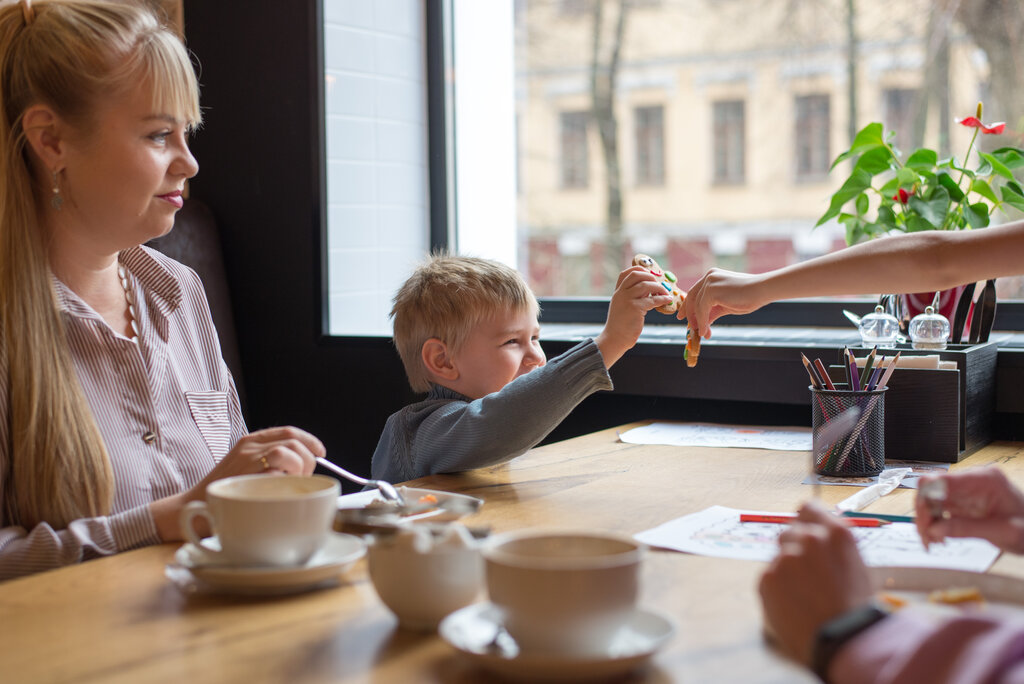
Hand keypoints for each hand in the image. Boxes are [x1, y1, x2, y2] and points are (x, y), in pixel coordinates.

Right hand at [151, 426, 324, 540]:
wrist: (190, 507)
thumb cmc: (223, 492)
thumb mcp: (247, 468)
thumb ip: (270, 462)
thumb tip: (305, 464)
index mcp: (250, 442)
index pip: (288, 431)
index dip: (309, 441)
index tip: (320, 452)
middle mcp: (248, 449)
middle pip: (293, 443)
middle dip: (307, 461)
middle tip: (301, 478)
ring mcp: (245, 464)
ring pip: (286, 455)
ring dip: (296, 471)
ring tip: (288, 485)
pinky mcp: (243, 480)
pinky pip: (275, 477)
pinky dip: (282, 486)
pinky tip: (275, 495)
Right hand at [594, 266, 673, 367]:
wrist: (615, 338)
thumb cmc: (621, 324)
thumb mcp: (622, 306)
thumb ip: (632, 296)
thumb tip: (648, 288)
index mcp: (617, 292)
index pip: (626, 273)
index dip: (639, 270)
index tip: (649, 274)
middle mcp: (621, 293)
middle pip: (636, 274)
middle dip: (650, 276)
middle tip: (658, 284)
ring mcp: (627, 300)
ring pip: (646, 285)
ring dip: (659, 287)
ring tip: (664, 293)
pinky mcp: (635, 308)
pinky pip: (652, 300)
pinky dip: (662, 299)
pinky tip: (667, 300)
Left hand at [678, 268, 767, 339]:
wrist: (762, 290)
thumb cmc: (748, 296)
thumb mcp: (725, 305)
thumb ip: (712, 311)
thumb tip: (703, 323)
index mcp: (712, 276)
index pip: (695, 292)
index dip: (688, 306)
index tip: (683, 316)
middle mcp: (708, 277)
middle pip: (692, 297)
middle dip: (689, 314)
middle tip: (689, 328)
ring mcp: (709, 282)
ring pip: (697, 306)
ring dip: (698, 322)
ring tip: (702, 333)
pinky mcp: (711, 290)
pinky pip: (702, 310)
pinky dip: (703, 322)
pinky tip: (705, 331)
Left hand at [758, 501, 873, 665]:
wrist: (845, 642)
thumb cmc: (856, 610)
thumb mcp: (857, 567)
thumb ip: (833, 546)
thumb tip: (819, 535)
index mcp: (836, 533)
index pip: (808, 508)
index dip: (806, 520)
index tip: (804, 529)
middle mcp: (809, 539)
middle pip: (789, 531)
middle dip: (795, 547)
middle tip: (806, 574)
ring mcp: (785, 557)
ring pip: (778, 555)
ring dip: (786, 569)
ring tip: (803, 595)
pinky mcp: (767, 577)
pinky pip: (768, 576)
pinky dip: (777, 588)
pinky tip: (793, 604)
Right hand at [916, 468, 1023, 551]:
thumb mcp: (1003, 532)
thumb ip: (967, 529)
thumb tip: (934, 530)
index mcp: (984, 479)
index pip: (941, 481)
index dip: (925, 501)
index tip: (925, 525)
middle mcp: (972, 480)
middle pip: (931, 489)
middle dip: (924, 514)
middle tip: (927, 538)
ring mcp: (966, 489)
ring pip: (931, 498)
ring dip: (927, 520)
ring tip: (932, 541)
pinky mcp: (963, 500)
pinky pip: (939, 507)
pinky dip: (934, 522)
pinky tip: (940, 537)